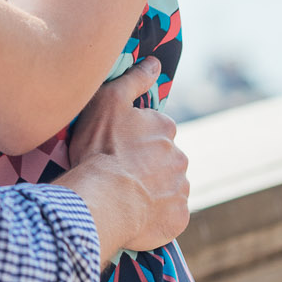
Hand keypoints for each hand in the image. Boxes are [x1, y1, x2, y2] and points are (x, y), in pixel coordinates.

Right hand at [57, 56, 188, 265]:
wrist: (103, 199)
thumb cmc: (100, 149)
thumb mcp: (108, 101)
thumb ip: (134, 80)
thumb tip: (155, 63)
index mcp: (165, 129)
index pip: (154, 132)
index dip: (133, 141)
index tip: (115, 149)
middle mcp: (180, 158)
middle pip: (163, 160)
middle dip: (146, 166)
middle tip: (118, 175)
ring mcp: (181, 190)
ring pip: (167, 187)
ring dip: (152, 191)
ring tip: (123, 198)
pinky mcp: (179, 219)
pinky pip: (169, 216)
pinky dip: (155, 216)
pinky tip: (134, 216)